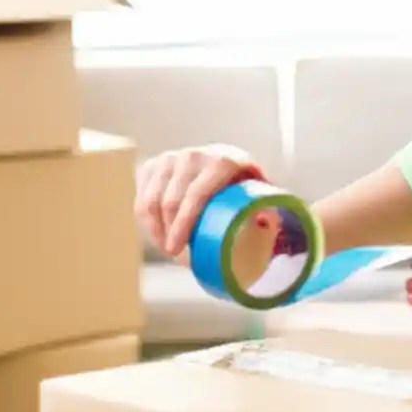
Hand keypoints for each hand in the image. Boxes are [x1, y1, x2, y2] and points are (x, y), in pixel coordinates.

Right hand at [134, 143, 263, 257]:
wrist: (228, 161)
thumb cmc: (246, 188)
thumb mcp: (261, 195)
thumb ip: (269, 212)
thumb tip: (267, 231)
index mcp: (222, 161)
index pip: (196, 195)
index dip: (183, 226)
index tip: (178, 252)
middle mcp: (193, 155)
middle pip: (169, 201)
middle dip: (168, 235)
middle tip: (176, 256)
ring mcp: (170, 158)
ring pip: (150, 202)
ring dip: (155, 231)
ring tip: (168, 249)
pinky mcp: (153, 165)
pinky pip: (141, 198)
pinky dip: (147, 221)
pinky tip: (159, 234)